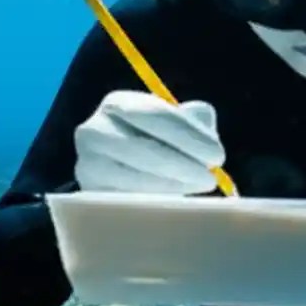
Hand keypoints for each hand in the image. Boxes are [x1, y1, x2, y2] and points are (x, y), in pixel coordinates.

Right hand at [74, 90, 225, 193]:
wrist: (120, 173)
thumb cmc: (157, 144)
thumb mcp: (175, 125)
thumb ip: (193, 119)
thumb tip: (204, 120)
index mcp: (117, 104)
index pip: (154, 115)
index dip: (189, 136)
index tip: (218, 156)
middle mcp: (93, 130)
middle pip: (141, 147)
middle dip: (182, 164)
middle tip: (211, 178)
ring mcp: (87, 164)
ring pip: (133, 177)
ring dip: (171, 185)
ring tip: (197, 189)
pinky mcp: (89, 194)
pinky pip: (125, 200)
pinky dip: (155, 201)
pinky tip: (176, 202)